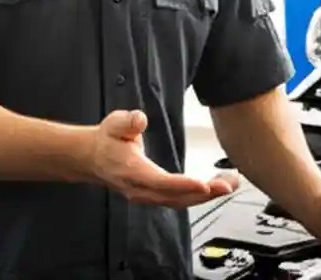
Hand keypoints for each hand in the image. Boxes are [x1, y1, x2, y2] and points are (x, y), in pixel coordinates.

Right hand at [90, 110, 239, 207]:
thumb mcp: (114, 124)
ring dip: (205, 197)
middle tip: (228, 185)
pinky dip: (197, 197)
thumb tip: (139, 118)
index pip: (161, 182)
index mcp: (132, 171)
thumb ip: (127, 121)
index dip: (184, 185)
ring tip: (228, 185)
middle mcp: (140, 189)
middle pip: (176, 197)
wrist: (91, 158)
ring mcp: (146, 196)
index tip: (205, 184)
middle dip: (205, 194)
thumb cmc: (107, 140)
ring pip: (179, 202)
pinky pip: (178, 201)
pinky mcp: (153, 197)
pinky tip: (213, 188)